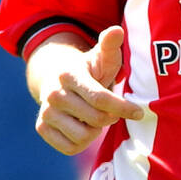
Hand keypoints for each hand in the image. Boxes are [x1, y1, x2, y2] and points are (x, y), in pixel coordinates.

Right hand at [32, 26, 142, 154]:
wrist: (57, 81)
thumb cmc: (88, 71)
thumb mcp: (101, 57)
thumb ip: (110, 45)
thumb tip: (116, 31)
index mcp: (69, 75)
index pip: (101, 99)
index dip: (123, 108)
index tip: (138, 112)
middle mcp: (53, 94)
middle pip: (96, 119)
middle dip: (109, 118)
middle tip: (109, 111)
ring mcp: (45, 112)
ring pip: (83, 137)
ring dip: (95, 130)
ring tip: (93, 117)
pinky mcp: (41, 128)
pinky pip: (70, 148)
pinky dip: (81, 142)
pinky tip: (82, 126)